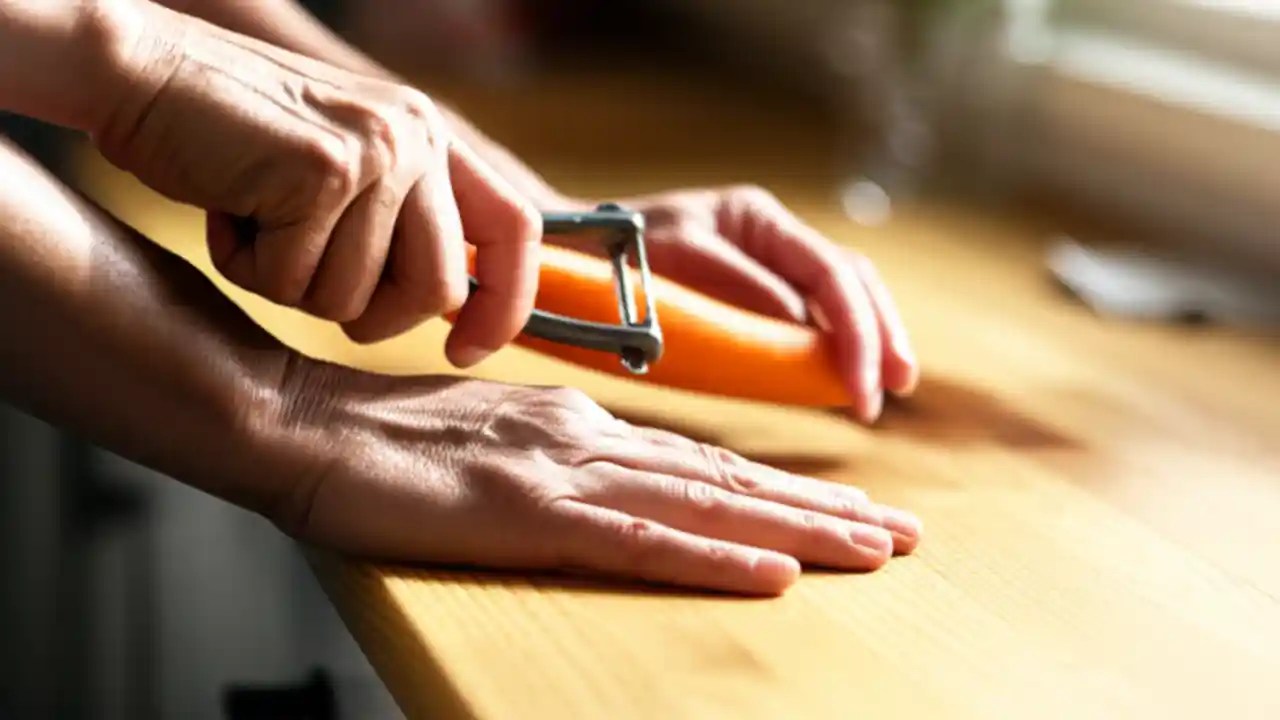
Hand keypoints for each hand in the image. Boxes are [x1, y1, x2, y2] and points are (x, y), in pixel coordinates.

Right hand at [91, 1, 539, 364]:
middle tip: (305, 275)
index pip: (516, 228)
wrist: (143, 72)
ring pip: (355, 299)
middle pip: (436, 290)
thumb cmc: (232, 137)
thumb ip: (398, 219)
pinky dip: (247, 267)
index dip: (505, 303)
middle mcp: (418, 138)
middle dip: (371, 316)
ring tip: (254, 219)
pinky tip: (228, 210)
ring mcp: (377, 153)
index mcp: (430, 137)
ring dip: (289, 284)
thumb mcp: (340, 168)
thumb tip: (448, 301)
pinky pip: (294, 283)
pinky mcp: (325, 173)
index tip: (467, 349)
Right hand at [260, 357, 922, 595]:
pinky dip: (710, 557)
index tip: (851, 510)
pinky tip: (769, 573)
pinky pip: (637, 540)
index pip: (704, 461)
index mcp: (582, 423)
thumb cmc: (388, 440)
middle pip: (728, 479)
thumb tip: (624, 480)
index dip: (782, 489)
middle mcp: (589, 438)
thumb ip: (564, 456)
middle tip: (905, 533)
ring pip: (705, 504)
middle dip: (823, 509)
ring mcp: (560, 472)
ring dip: (798, 529)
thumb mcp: (497, 436)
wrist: (306, 426)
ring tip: (876, 549)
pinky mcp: (525, 511)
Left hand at [550, 186, 918, 422]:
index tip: (863, 388)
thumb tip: (801, 325)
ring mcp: (765, 261)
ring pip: (840, 293)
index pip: (828, 275)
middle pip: (851, 278)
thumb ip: (737, 287)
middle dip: (881, 332)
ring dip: (872, 336)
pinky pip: (812, 312)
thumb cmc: (611, 258)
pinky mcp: (753, 291)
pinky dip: (836, 342)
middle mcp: (771, 234)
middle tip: (900, 386)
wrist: (569, 255)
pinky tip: (849, 376)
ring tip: (892, 384)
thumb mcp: (672, 265)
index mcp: (756, 219)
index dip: (855, 332)